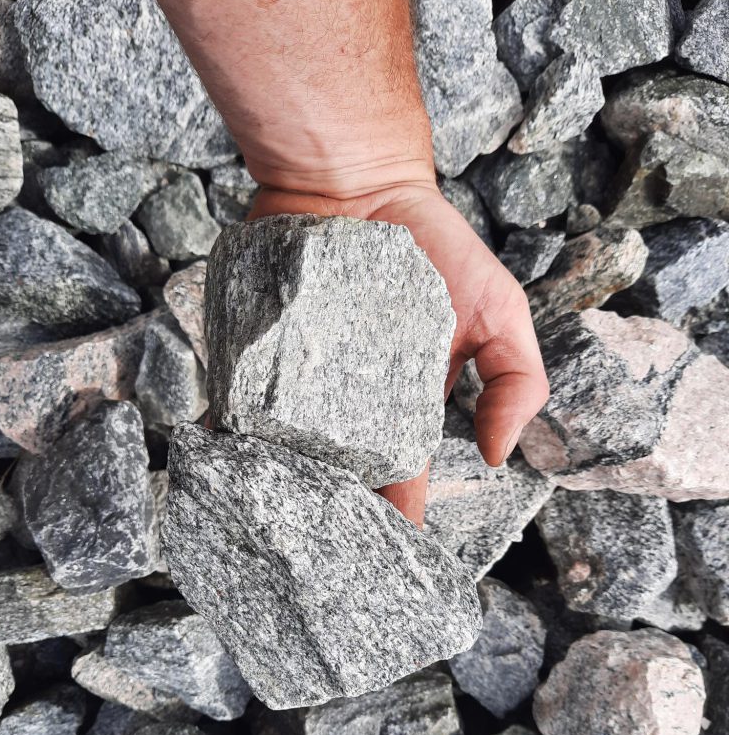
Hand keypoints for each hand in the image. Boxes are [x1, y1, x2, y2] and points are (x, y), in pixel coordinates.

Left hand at [249, 180, 549, 526]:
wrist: (356, 180)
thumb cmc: (434, 246)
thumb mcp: (499, 309)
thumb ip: (516, 379)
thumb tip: (497, 457)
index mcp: (402, 403)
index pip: (401, 472)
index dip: (397, 512)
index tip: (384, 555)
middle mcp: (348, 401)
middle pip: (337, 471)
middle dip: (329, 510)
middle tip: (316, 550)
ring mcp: (299, 379)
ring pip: (286, 447)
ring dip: (278, 483)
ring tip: (267, 522)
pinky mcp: (255, 353)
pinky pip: (238, 398)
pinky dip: (227, 430)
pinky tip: (219, 463)